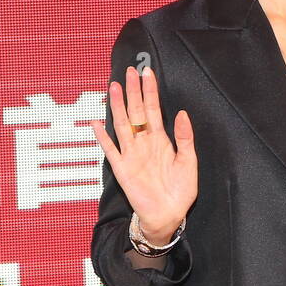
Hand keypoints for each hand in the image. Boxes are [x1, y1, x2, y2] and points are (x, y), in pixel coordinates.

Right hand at [89, 65, 197, 242]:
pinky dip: (103, 137)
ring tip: (115, 87)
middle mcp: (144, 143)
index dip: (150, 91)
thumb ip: (184, 137)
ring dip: (118, 106)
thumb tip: (181, 113)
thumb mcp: (189, 161)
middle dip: (133, 91)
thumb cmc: (180, 190)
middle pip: (136, 111)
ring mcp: (132, 154)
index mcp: (161, 140)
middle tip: (130, 70)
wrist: (169, 215)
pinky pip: (110, 149)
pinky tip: (96, 122)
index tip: (147, 73)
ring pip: (122, 124)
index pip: (153, 109)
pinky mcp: (122, 169)